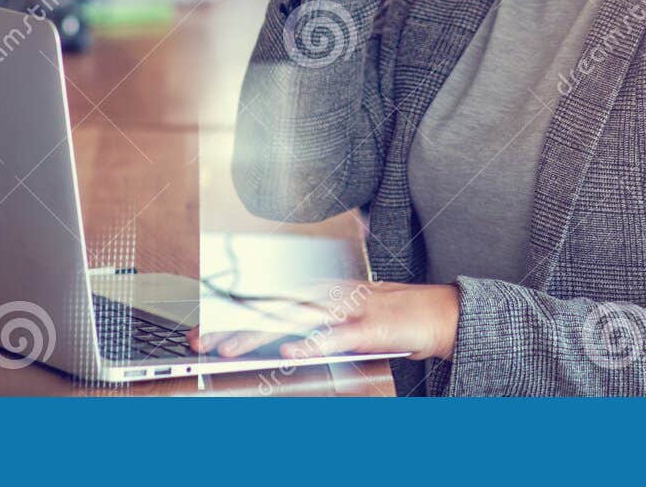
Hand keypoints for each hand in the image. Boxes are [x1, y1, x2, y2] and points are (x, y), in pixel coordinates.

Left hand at [188, 281, 458, 362]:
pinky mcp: (370, 327)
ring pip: (296, 320)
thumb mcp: (350, 321)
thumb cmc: (397, 319)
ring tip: (229, 349)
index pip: (274, 299)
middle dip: (235, 324)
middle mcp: (333, 295)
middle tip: (202, 339)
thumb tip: (284, 346)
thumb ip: (320, 329)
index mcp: (326, 292)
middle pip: (275, 308)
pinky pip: (336, 337)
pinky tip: (288, 353)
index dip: (238, 312)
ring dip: (260, 335)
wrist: (443, 313)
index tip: (206, 326)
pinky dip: (311, 344)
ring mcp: (352, 309)